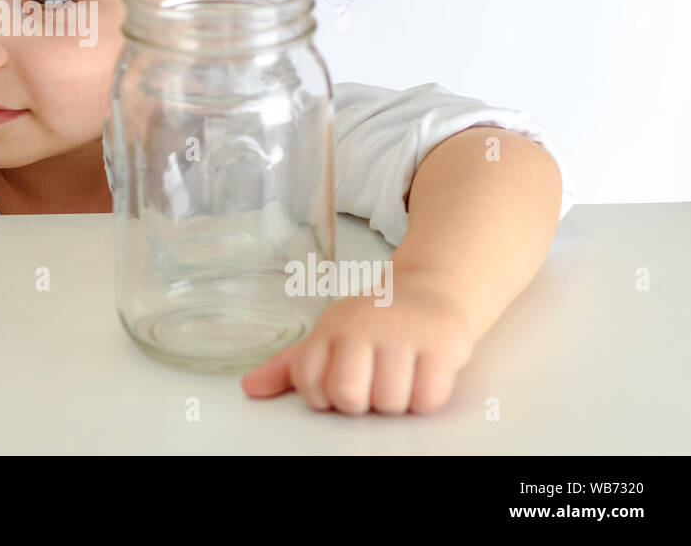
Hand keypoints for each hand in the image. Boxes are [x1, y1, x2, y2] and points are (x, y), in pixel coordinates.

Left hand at [240, 271, 476, 413]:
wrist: (431, 288)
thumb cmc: (373, 323)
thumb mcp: (328, 338)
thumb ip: (290, 367)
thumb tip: (249, 389)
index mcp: (329, 327)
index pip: (309, 382)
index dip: (324, 396)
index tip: (340, 380)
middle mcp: (361, 325)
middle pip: (348, 396)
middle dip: (362, 402)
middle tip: (373, 383)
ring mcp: (402, 331)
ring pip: (390, 402)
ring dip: (397, 401)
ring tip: (401, 374)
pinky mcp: (442, 342)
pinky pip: (428, 399)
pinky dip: (427, 397)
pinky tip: (425, 374)